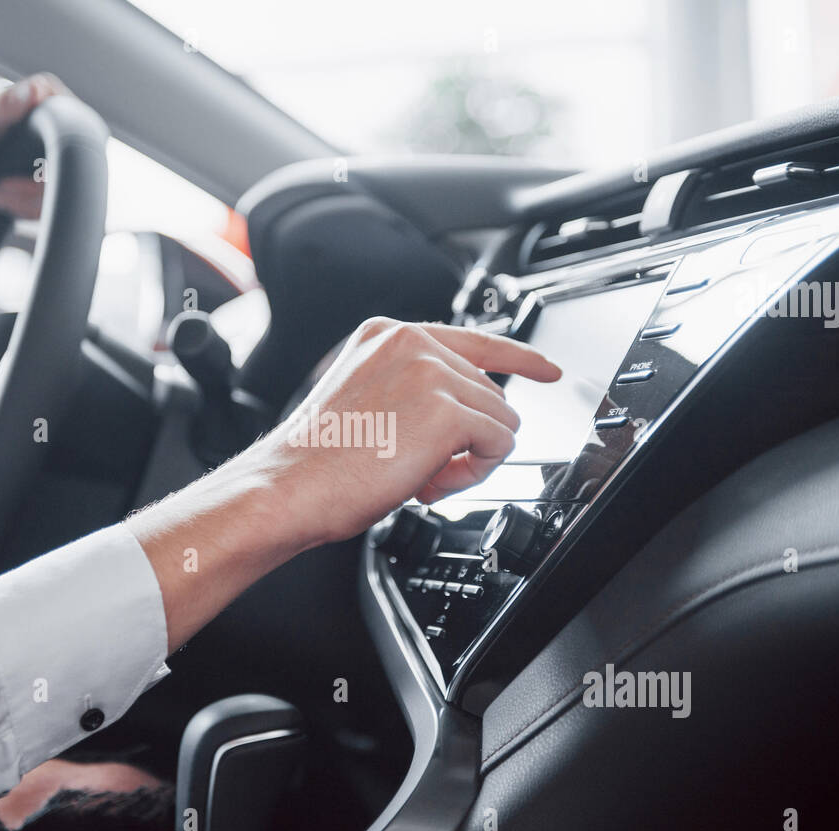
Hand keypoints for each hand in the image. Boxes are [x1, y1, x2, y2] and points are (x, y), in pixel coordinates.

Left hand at [0, 73, 66, 218]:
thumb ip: (2, 106)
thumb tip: (35, 90)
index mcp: (37, 97)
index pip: (75, 116)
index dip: (65, 148)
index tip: (34, 169)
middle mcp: (47, 121)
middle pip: (73, 161)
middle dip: (37, 187)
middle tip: (2, 190)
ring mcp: (46, 149)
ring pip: (63, 186)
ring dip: (29, 202)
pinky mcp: (40, 173)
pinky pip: (52, 199)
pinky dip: (27, 209)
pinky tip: (2, 201)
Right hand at [262, 317, 561, 544]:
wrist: (291, 487)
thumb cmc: (318, 462)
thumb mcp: (367, 401)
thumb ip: (413, 390)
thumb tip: (467, 415)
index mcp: (387, 335)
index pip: (472, 339)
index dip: (519, 357)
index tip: (547, 369)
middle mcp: (412, 343)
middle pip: (489, 391)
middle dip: (467, 437)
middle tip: (422, 469)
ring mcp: (432, 373)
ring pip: (501, 420)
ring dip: (471, 459)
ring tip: (420, 477)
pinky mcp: (449, 410)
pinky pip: (499, 445)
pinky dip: (475, 473)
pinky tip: (430, 483)